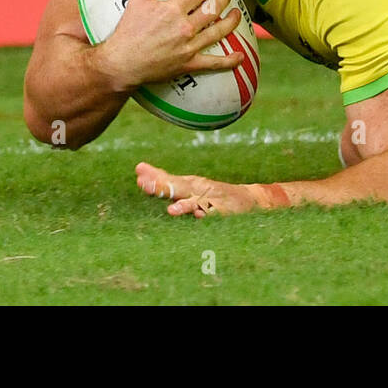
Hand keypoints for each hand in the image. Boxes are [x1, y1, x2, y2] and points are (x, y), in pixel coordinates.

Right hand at [92, 0, 242, 92]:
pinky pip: (214, 63)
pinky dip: (229, 61)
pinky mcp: (189, 64)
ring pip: (219, 31)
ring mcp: (189, 46)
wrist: (122, 62)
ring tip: (237, 13)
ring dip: (232, 21)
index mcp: (174, 9)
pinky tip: (240, 56)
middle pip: (214, 8)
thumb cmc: (129, 31)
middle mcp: (185, 26)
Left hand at [135, 161, 270, 217]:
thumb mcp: (188, 186)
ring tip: (171, 210)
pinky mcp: (223, 211)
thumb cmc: (212, 193)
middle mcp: (197, 189)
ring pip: (195, 203)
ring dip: (184, 206)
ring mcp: (211, 199)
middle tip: (144, 185)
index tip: (138, 173)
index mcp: (187, 184)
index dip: (153, 178)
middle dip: (161, 187)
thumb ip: (165, 180)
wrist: (248, 199)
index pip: (167, 179)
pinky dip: (207, 215)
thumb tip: (139, 170)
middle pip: (177, 187)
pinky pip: (214, 214)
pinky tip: (199, 217)